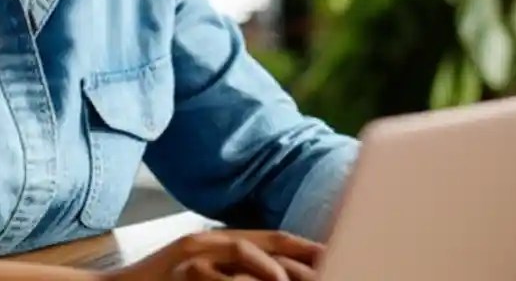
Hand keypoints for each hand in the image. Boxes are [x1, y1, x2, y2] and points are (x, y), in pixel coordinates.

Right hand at [104, 229, 321, 280]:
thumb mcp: (200, 276)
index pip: (273, 239)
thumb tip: (274, 277)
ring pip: (246, 253)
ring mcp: (192, 255)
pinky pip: (216, 275)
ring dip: (277, 269)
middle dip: (302, 261)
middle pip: (267, 245)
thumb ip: (233, 273)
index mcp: (216, 240)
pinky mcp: (179, 271)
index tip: (336, 258)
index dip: (307, 249)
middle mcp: (208, 241)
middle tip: (332, 271)